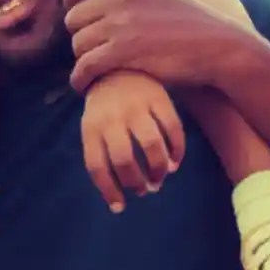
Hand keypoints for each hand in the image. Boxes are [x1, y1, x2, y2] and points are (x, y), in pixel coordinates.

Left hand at [63, 0, 253, 92]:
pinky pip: (84, 66)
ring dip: (81, 60)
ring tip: (90, 70)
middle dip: (78, 35)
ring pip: (78, 44)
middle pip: (74, 16)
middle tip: (89, 50)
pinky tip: (84, 85)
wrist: (219, 46)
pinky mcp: (124, 52)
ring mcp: (122, 23)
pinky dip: (80, 78)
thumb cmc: (194, 26)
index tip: (73, 11)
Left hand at [80, 71, 185, 212]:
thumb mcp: (94, 124)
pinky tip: (175, 162)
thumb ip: (102, 152)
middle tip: (145, 189)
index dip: (109, 191)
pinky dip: (177, 150)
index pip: (97, 166)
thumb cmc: (105, 104)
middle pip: (125, 160)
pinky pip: (173, 129)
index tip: (120, 206)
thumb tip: (118, 196)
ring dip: (158, 169)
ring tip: (160, 177)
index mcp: (91, 126)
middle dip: (136, 182)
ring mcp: (136, 106)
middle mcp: (112, 117)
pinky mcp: (159, 97)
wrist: (120, 63)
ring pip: (152, 146)